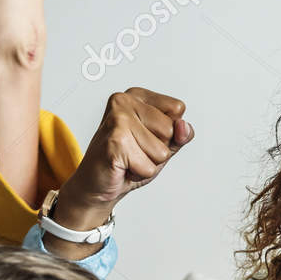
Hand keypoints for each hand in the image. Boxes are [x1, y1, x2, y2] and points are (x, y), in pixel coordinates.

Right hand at [52, 87, 193, 229]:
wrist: (96, 184)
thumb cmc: (128, 161)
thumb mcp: (161, 145)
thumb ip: (179, 135)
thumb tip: (184, 127)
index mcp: (137, 96)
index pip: (177, 109)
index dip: (168, 132)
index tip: (146, 137)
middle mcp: (124, 101)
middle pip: (171, 129)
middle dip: (158, 149)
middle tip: (135, 151)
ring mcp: (118, 119)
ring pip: (161, 150)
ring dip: (148, 163)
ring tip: (129, 159)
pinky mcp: (115, 141)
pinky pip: (149, 166)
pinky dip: (140, 173)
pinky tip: (123, 166)